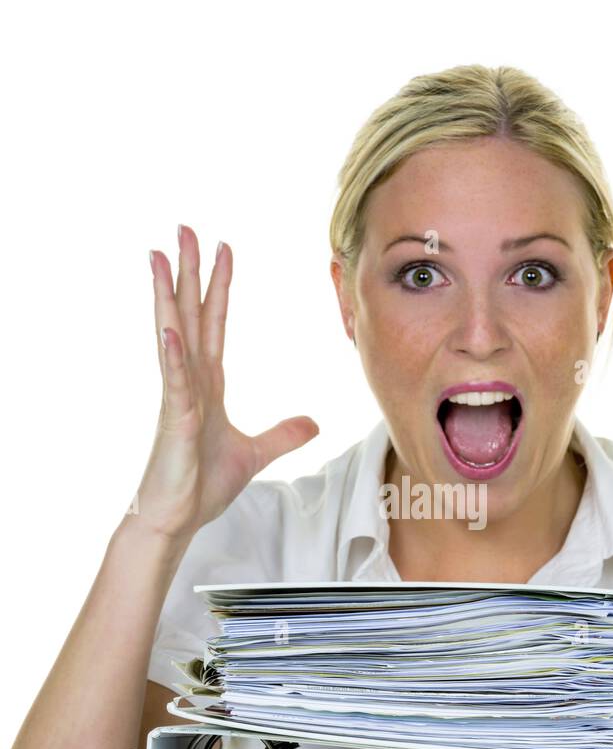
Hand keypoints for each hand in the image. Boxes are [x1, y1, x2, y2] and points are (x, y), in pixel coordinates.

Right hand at [133, 225, 318, 540]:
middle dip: (190, 272)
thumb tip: (314, 423)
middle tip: (184, 229)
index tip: (223, 249)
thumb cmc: (201, 485)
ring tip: (161, 256)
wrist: (177, 518)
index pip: (215, 323)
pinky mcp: (175, 421)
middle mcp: (189, 381)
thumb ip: (283, 434)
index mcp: (207, 383)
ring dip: (167, 296)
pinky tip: (169, 326)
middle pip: (191, 315)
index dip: (220, 286)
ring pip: (173, 335)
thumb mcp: (256, 453)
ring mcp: (179, 397)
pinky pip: (173, 381)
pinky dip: (172, 353)